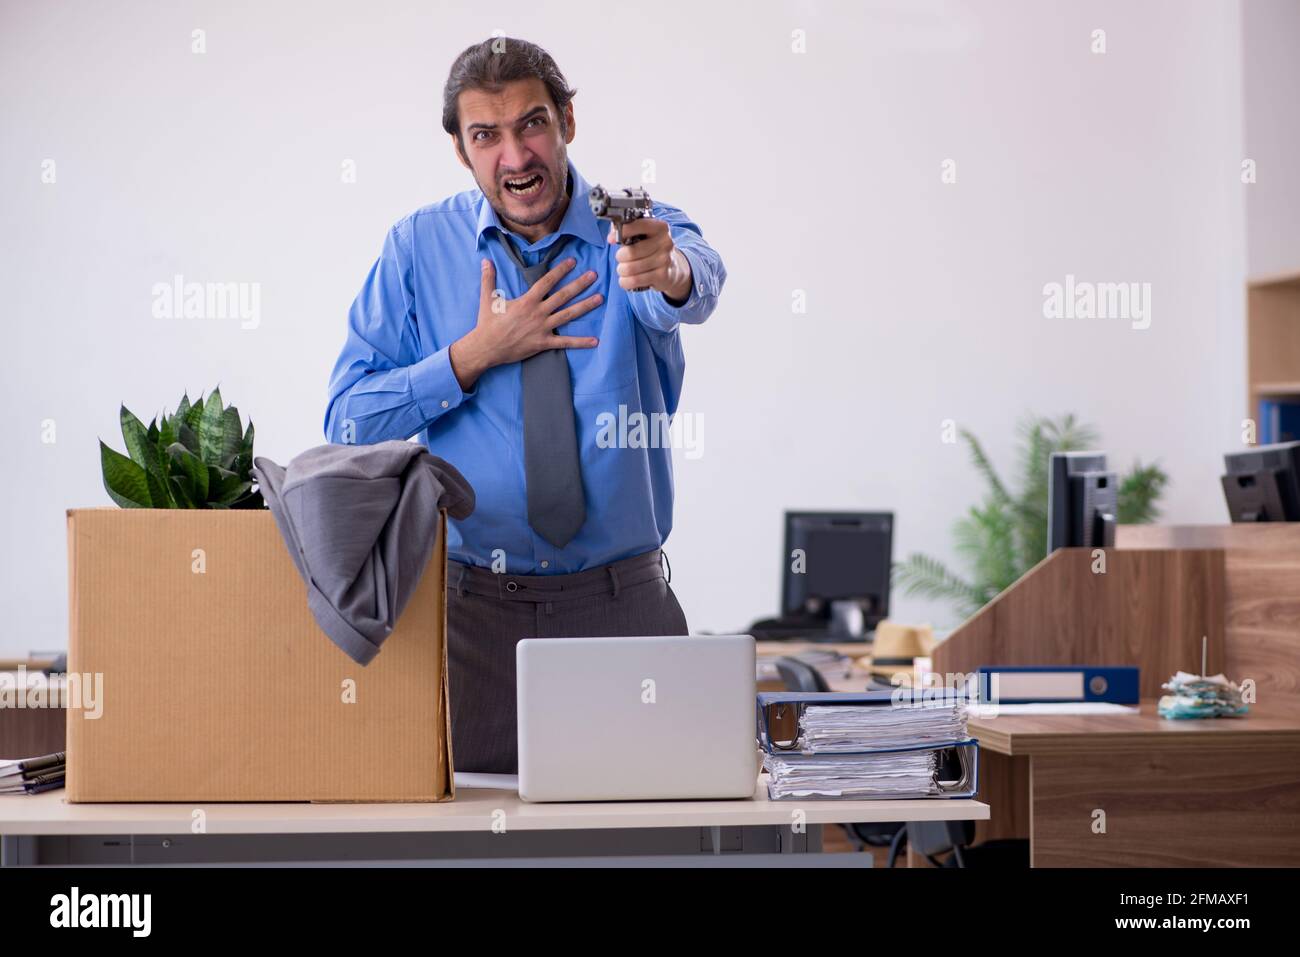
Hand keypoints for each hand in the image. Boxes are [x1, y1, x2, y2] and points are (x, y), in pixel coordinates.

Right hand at [450, 257, 602, 390]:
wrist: (487, 348)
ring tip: (600, 298)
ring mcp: (543, 328)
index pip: (547, 281)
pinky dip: (581, 342)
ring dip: (585, 306)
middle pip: (563, 296)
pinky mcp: (544, 343)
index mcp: (527, 301)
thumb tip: (486, 261)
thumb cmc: (488, 323)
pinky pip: (565, 343)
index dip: (560, 271)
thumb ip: (489, 279)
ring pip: (568, 315)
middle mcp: (538, 313)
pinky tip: (595, 341)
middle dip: (579, 284)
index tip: (573, 262)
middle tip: (594, 275)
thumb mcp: (488, 298)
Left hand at [607, 218, 691, 301]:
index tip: (611, 239)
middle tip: (621, 258)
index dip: (620, 232)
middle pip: (630, 252)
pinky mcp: (662, 276)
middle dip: (620, 257)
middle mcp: (664, 242)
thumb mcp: (645, 236)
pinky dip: (625, 281)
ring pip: (630, 268)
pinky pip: (634, 280)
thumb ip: (628, 231)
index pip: (637, 225)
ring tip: (624, 269)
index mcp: (660, 227)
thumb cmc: (653, 250)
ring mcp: (664, 260)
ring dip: (622, 270)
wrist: (673, 269)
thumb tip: (612, 235)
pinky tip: (626, 279)